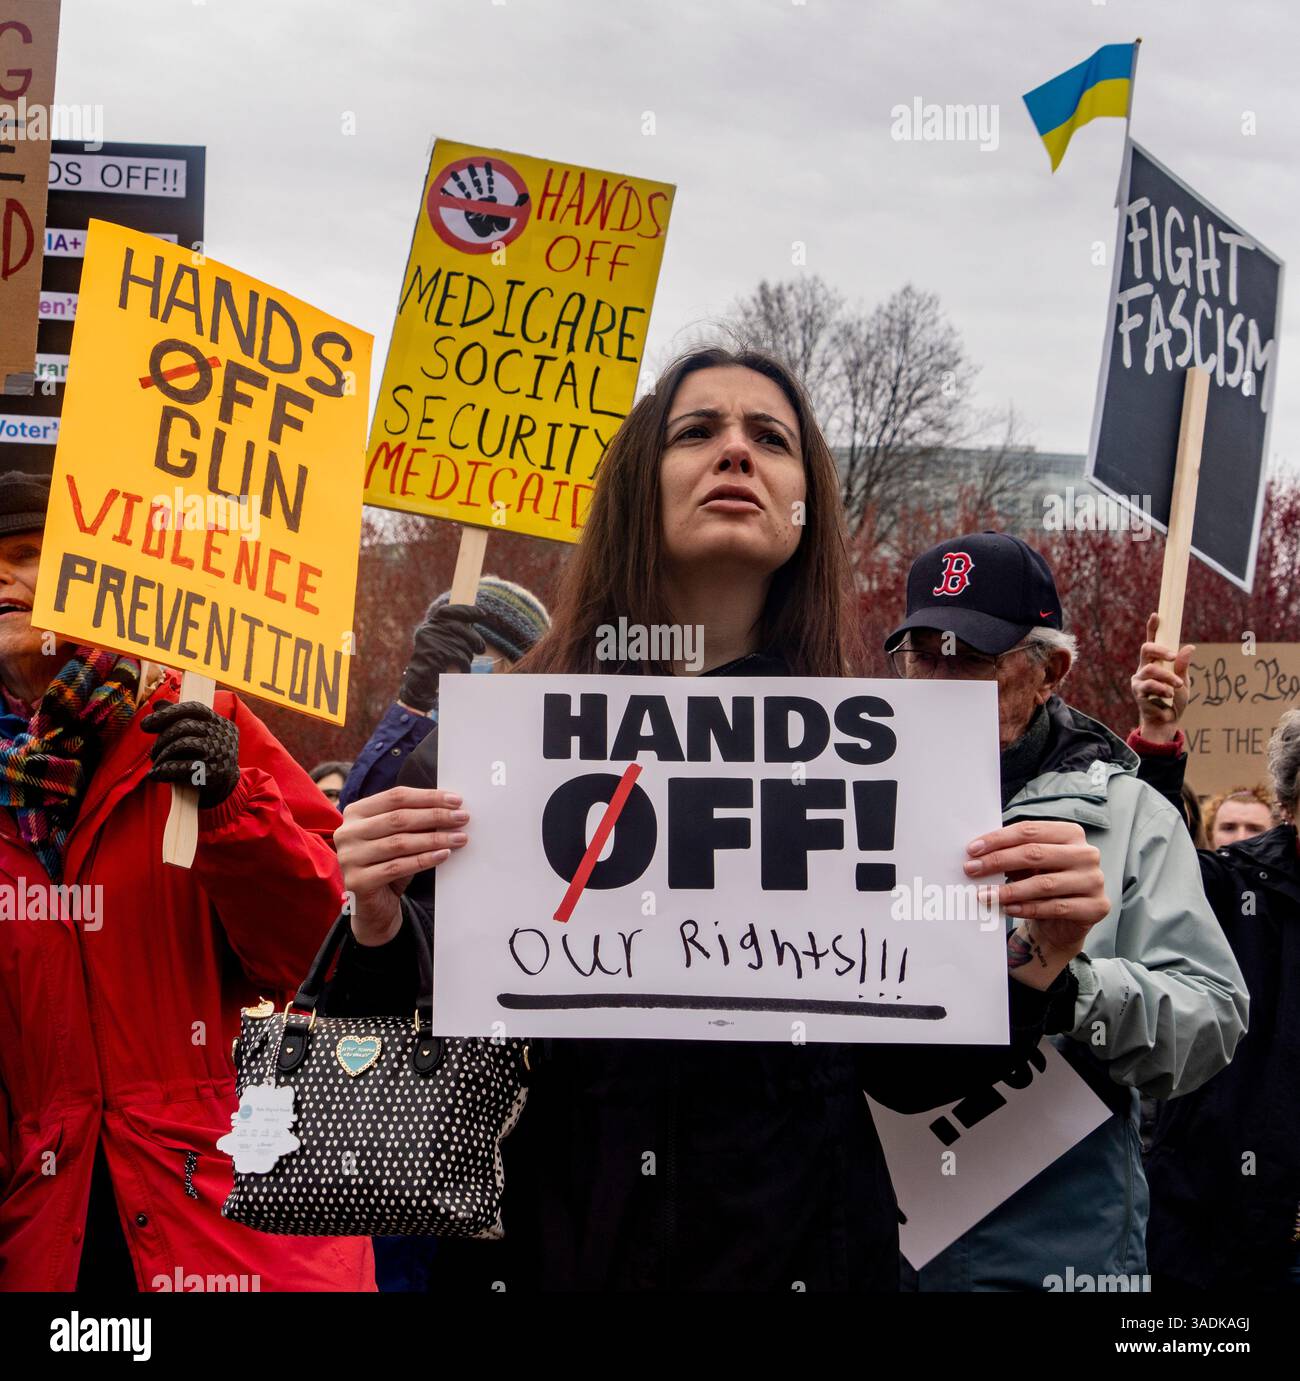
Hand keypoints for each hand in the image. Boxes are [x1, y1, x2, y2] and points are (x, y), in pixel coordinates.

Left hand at [141, 701, 239, 806]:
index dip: (168, 713)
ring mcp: (219, 754)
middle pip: (184, 726)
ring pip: (180, 744)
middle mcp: (223, 735)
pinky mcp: (212, 773)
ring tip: (156, 763)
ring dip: (162, 754)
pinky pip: (179, 767)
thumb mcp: (197, 736)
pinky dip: (163, 770)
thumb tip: (157, 705)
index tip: (146, 724)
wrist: (224, 788)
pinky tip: (156, 775)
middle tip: (153, 752)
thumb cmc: (205, 757)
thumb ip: (179, 719)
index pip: (194, 708)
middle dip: (162, 739)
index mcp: (221, 723)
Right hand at [335, 786, 468, 944]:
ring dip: (434, 839)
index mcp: (355, 813)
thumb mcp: (398, 837)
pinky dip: (424, 860)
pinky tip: (444, 855)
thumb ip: (415, 821)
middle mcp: (347, 832)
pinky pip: (397, 867)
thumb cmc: (389, 864)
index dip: (428, 797)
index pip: (396, 797)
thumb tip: (450, 807)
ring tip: (459, 838)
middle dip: (435, 816)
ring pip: (399, 843)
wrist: (374, 906)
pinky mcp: (357, 881)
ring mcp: (349, 857)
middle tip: (462, 818)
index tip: (456, 800)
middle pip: (398, 818)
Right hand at [398, 604, 485, 711]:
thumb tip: (473, 625)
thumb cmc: (434, 665)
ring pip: (462, 645)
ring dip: (468, 657)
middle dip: (475, 639)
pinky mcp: (436, 656)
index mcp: (429, 626)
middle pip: (460, 628)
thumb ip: (453, 635)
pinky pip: (460, 658)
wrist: (418, 686)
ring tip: (464, 665)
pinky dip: (465, 667)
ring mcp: (431, 643)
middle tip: (481, 649)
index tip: (481, 614)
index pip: (448, 611)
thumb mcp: (441, 645)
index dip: (466, 611)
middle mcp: (428, 631)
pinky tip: (463, 672)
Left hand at [965, 820, 1109, 988]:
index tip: (972, 849)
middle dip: (998, 861)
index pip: (1030, 830)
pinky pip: (1055, 908)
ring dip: (1008, 890)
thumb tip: (977, 853)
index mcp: (1071, 833)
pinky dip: (1027, 908)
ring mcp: (1094, 880)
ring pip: (1044, 883)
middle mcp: (1087, 854)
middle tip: (971, 869)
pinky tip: (1007, 908)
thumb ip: (1012, 853)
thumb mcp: (1029, 863)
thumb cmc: (1044, 881)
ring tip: (984, 894)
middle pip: (1035, 853)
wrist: (1066, 920)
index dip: (999, 839)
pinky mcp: (1096, 906)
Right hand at [1131, 612, 1194, 741]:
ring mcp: (1139, 679)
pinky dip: (1163, 689)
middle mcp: (1144, 667)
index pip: (1153, 641)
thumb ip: (1183, 666)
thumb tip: (1189, 647)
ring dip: (1168, 677)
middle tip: (1173, 656)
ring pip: (1151, 669)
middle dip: (1160, 650)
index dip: (1153, 628)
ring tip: (1177, 686)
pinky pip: (1150, 685)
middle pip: (1146, 649)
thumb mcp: (1184, 681)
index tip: (1157, 615)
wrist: (1167, 721)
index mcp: (1156, 662)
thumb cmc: (1175, 700)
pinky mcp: (1137, 691)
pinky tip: (1169, 695)